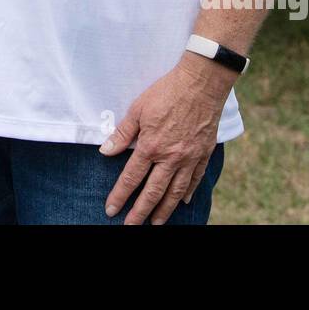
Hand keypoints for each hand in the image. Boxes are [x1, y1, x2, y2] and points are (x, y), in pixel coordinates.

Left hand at [99, 56, 231, 223]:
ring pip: (175, 191)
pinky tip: (183, 201)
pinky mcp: (203, 153)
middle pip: (153, 192)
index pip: (131, 178)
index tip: (111, 210)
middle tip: (131, 226)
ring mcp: (189, 158)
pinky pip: (196, 179)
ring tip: (156, 222)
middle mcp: (171, 157)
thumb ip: (122, 133)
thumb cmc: (167, 92)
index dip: (120, 195)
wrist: (201, 83)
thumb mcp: (138, 108)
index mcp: (151, 146)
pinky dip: (188, 192)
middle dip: (140, 212)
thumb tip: (105, 151)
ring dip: (164, 209)